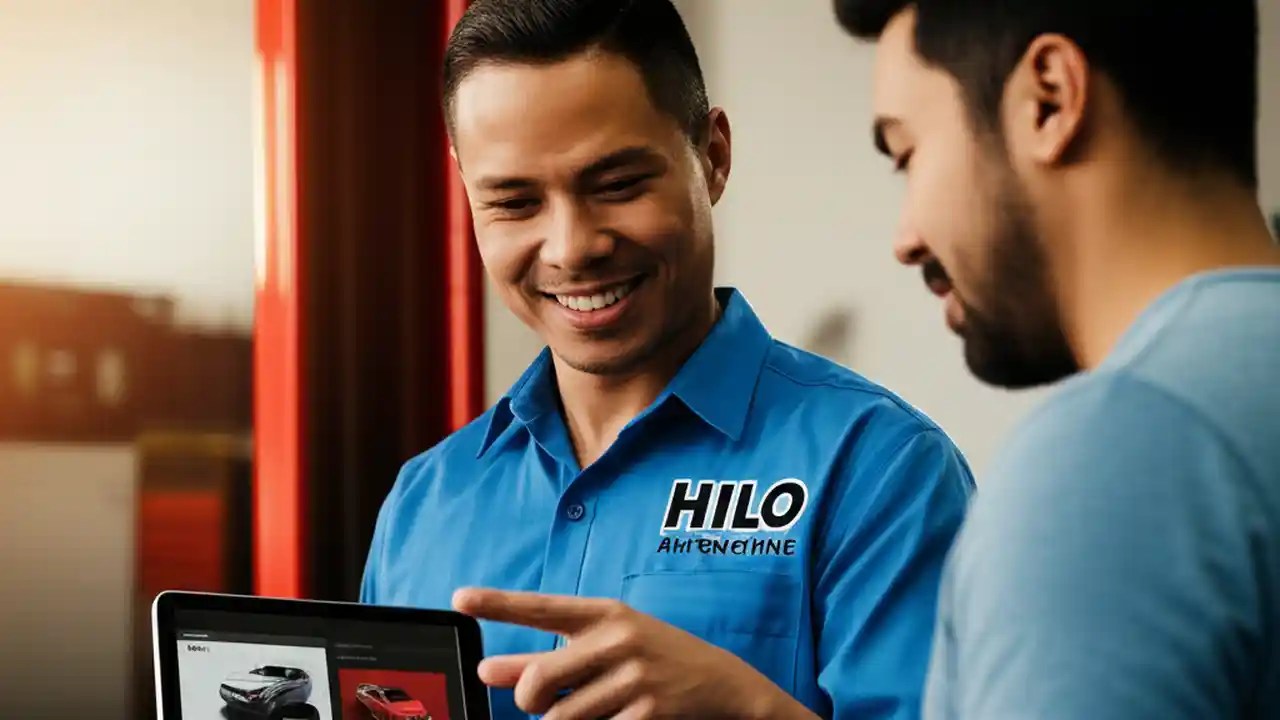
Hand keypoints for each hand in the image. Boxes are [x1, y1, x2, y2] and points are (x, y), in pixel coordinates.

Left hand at [453, 588, 817, 719]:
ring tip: (588, 710)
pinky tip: (615, 718)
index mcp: (604, 614)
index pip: (541, 607)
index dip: (498, 603)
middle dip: (528, 701)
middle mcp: (618, 640)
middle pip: (538, 682)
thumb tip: (488, 671)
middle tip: (538, 702)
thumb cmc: (651, 660)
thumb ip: (545, 658)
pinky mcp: (648, 713)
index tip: (459, 598)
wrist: (722, 684)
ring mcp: (634, 678)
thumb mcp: (604, 646)